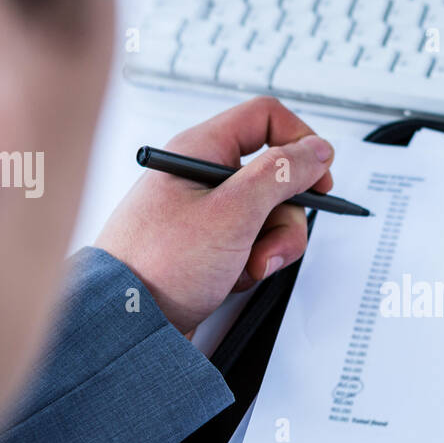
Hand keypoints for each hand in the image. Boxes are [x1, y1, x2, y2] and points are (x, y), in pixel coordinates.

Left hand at [95, 97, 333, 333]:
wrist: (124, 323)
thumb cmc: (157, 265)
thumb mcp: (232, 213)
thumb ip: (280, 175)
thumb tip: (316, 150)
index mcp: (200, 150)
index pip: (265, 119)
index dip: (299, 143)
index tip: (318, 176)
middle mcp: (203, 177)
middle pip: (274, 177)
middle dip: (284, 217)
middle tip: (271, 242)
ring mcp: (207, 214)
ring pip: (268, 216)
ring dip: (270, 247)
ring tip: (247, 267)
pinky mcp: (209, 246)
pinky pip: (251, 245)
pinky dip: (252, 264)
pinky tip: (233, 279)